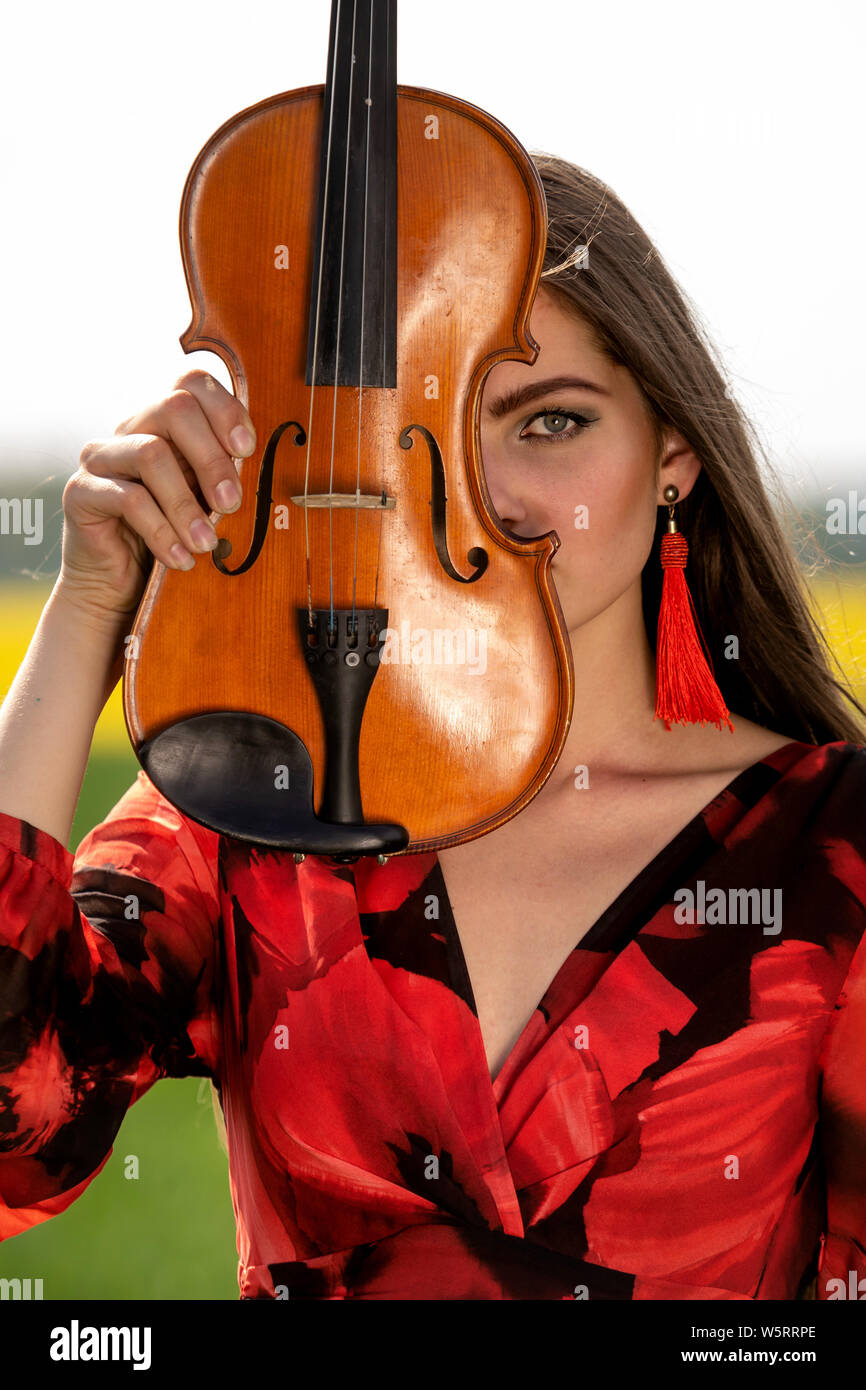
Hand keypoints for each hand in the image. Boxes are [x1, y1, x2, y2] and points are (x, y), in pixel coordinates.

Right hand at [59, 370, 254, 621]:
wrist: (120, 587)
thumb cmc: (173, 538)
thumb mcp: (205, 503)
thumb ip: (224, 476)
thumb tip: (260, 467)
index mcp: (165, 424)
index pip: (191, 383)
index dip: (224, 408)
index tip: (247, 449)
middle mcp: (131, 430)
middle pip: (174, 408)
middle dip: (212, 458)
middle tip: (231, 504)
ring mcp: (101, 457)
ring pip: (151, 454)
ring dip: (186, 504)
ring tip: (206, 543)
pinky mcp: (81, 491)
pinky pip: (128, 499)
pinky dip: (162, 532)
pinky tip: (181, 559)